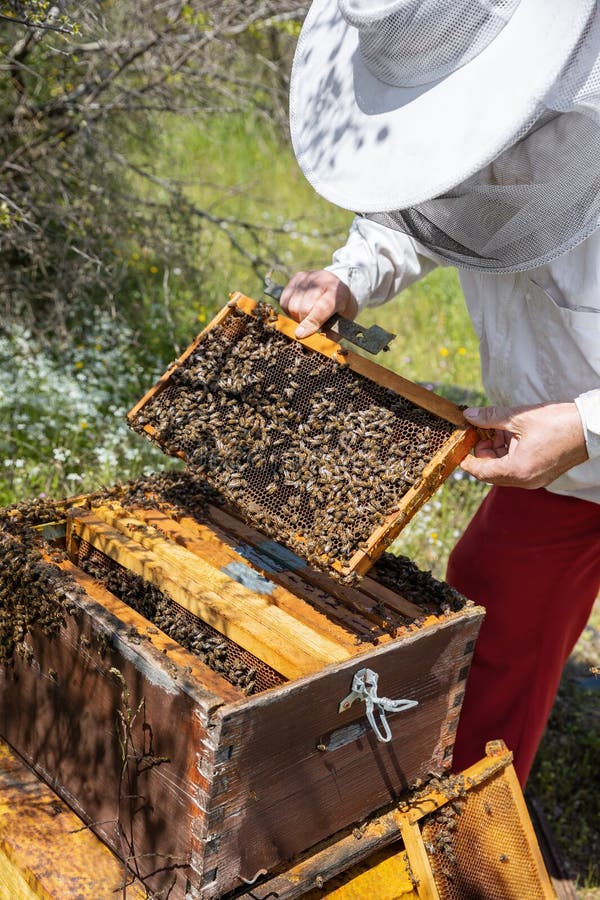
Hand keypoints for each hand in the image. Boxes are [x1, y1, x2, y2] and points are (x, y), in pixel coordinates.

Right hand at [280, 270, 357, 338]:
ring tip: (305, 318)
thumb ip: (330, 334)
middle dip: (303, 323)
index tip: (301, 335)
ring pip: (291, 305)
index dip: (310, 324)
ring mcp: (307, 277)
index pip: (320, 309)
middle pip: (302, 308)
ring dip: (295, 317)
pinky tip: (298, 310)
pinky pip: (285, 300)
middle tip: (309, 328)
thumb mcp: (343, 321)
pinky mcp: (296, 278)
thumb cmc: (341, 308)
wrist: (340, 286)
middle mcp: (321, 280)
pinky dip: (289, 310)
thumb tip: (314, 346)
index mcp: (337, 292)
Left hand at [460, 402, 587, 487]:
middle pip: (490, 471)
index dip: (465, 459)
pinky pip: (516, 467)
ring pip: (503, 468)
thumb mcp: (518, 417)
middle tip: (481, 429)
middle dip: (482, 450)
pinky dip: (510, 452)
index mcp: (517, 470)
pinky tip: (513, 434)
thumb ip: (490, 418)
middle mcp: (524, 481)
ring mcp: (534, 479)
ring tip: (501, 428)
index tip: (458, 446)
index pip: (480, 471)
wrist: (589, 428)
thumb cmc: (557, 423)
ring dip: (497, 450)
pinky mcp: (541, 474)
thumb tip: (469, 415)